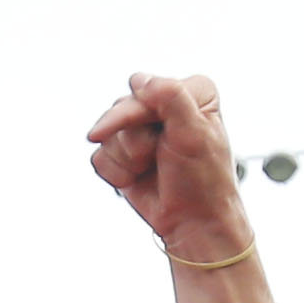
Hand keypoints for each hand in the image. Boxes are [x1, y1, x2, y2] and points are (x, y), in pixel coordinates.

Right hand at [82, 70, 258, 258]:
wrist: (193, 222)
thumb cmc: (203, 180)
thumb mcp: (194, 132)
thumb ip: (170, 97)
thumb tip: (140, 80)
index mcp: (190, 92)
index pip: (143, 88)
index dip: (140, 114)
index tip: (154, 138)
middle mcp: (164, 106)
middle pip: (120, 110)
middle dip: (134, 141)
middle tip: (156, 158)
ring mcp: (141, 130)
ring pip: (107, 135)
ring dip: (127, 160)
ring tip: (150, 170)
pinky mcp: (123, 153)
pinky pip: (100, 156)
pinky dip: (117, 173)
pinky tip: (138, 179)